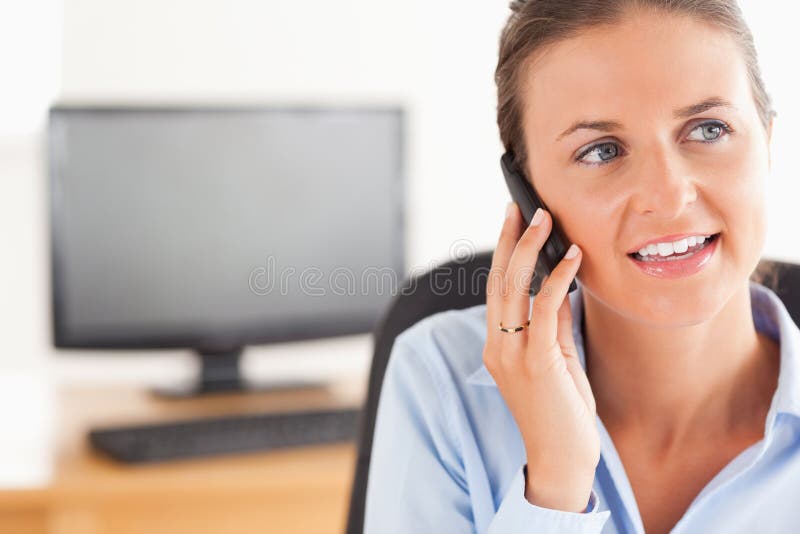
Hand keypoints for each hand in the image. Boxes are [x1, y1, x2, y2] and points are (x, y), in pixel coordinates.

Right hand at [483, 202, 599, 511]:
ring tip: (543, 218)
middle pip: (498, 282)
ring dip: (529, 250)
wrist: (562, 459)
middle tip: (520, 208)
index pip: (497, 290)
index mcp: (498, 345)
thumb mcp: (556, 360)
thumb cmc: (561, 412)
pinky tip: (571, 257)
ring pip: (513, 289)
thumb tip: (561, 287)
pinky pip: (544, 309)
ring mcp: (512, 354)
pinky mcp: (535, 361)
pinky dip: (557, 279)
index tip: (513, 223)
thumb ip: (553, 325)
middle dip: (509, 241)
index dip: (504, 254)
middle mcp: (498, 345)